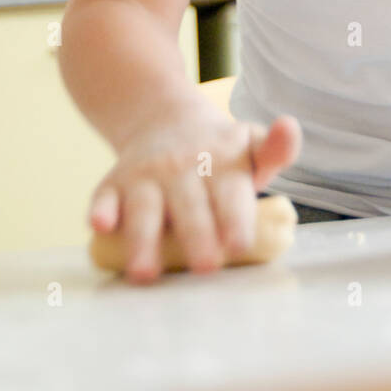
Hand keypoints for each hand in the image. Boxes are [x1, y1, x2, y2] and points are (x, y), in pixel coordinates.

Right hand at [87, 92, 301, 283]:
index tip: (238, 244)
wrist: (164, 118)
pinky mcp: (113, 183)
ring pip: (144, 208)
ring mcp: (145, 175)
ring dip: (144, 238)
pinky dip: (100, 211)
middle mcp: (181, 168)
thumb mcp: (250, 146)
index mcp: (221, 165)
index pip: (230, 194)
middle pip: (190, 206)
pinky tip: (101, 227)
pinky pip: (103, 196)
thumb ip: (275, 149)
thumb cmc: (219, 153)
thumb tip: (290, 126)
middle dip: (197, 236)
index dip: (235, 219)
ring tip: (145, 273)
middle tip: (205, 268)